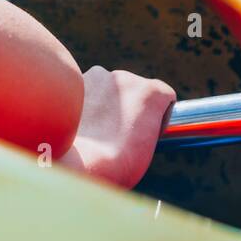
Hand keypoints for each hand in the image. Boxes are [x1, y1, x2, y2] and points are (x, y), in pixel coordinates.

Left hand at [57, 67, 175, 188]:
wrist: (78, 162)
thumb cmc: (118, 163)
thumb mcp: (145, 147)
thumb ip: (144, 127)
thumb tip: (133, 126)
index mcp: (151, 92)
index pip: (164, 96)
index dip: (159, 117)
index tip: (147, 133)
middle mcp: (127, 78)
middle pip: (134, 91)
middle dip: (130, 108)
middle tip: (119, 136)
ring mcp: (100, 76)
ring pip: (109, 89)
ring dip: (107, 104)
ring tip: (97, 133)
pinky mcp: (76, 82)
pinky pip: (88, 91)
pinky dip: (87, 105)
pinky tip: (82, 126)